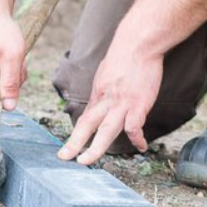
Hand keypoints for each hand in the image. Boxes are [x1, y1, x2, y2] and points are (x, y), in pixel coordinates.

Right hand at [0, 12, 25, 110]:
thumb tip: (9, 108)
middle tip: (16, 65)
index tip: (10, 90)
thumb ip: (11, 84)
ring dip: (11, 76)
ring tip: (13, 58)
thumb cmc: (2, 32)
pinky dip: (7, 71)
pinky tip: (9, 59)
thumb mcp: (12, 58)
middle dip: (9, 83)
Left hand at [58, 44, 161, 165]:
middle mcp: (107, 101)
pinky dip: (137, 139)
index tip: (65, 152)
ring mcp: (122, 104)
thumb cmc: (124, 57)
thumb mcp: (105, 75)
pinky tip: (141, 147)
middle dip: (75, 144)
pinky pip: (135, 126)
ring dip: (96, 147)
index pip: (84, 120)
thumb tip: (99, 107)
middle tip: (65, 158)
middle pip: (88, 126)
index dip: (74, 137)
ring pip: (107, 130)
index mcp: (99, 95)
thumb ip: (102, 93)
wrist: (139, 44)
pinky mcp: (139, 104)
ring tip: (88, 161)